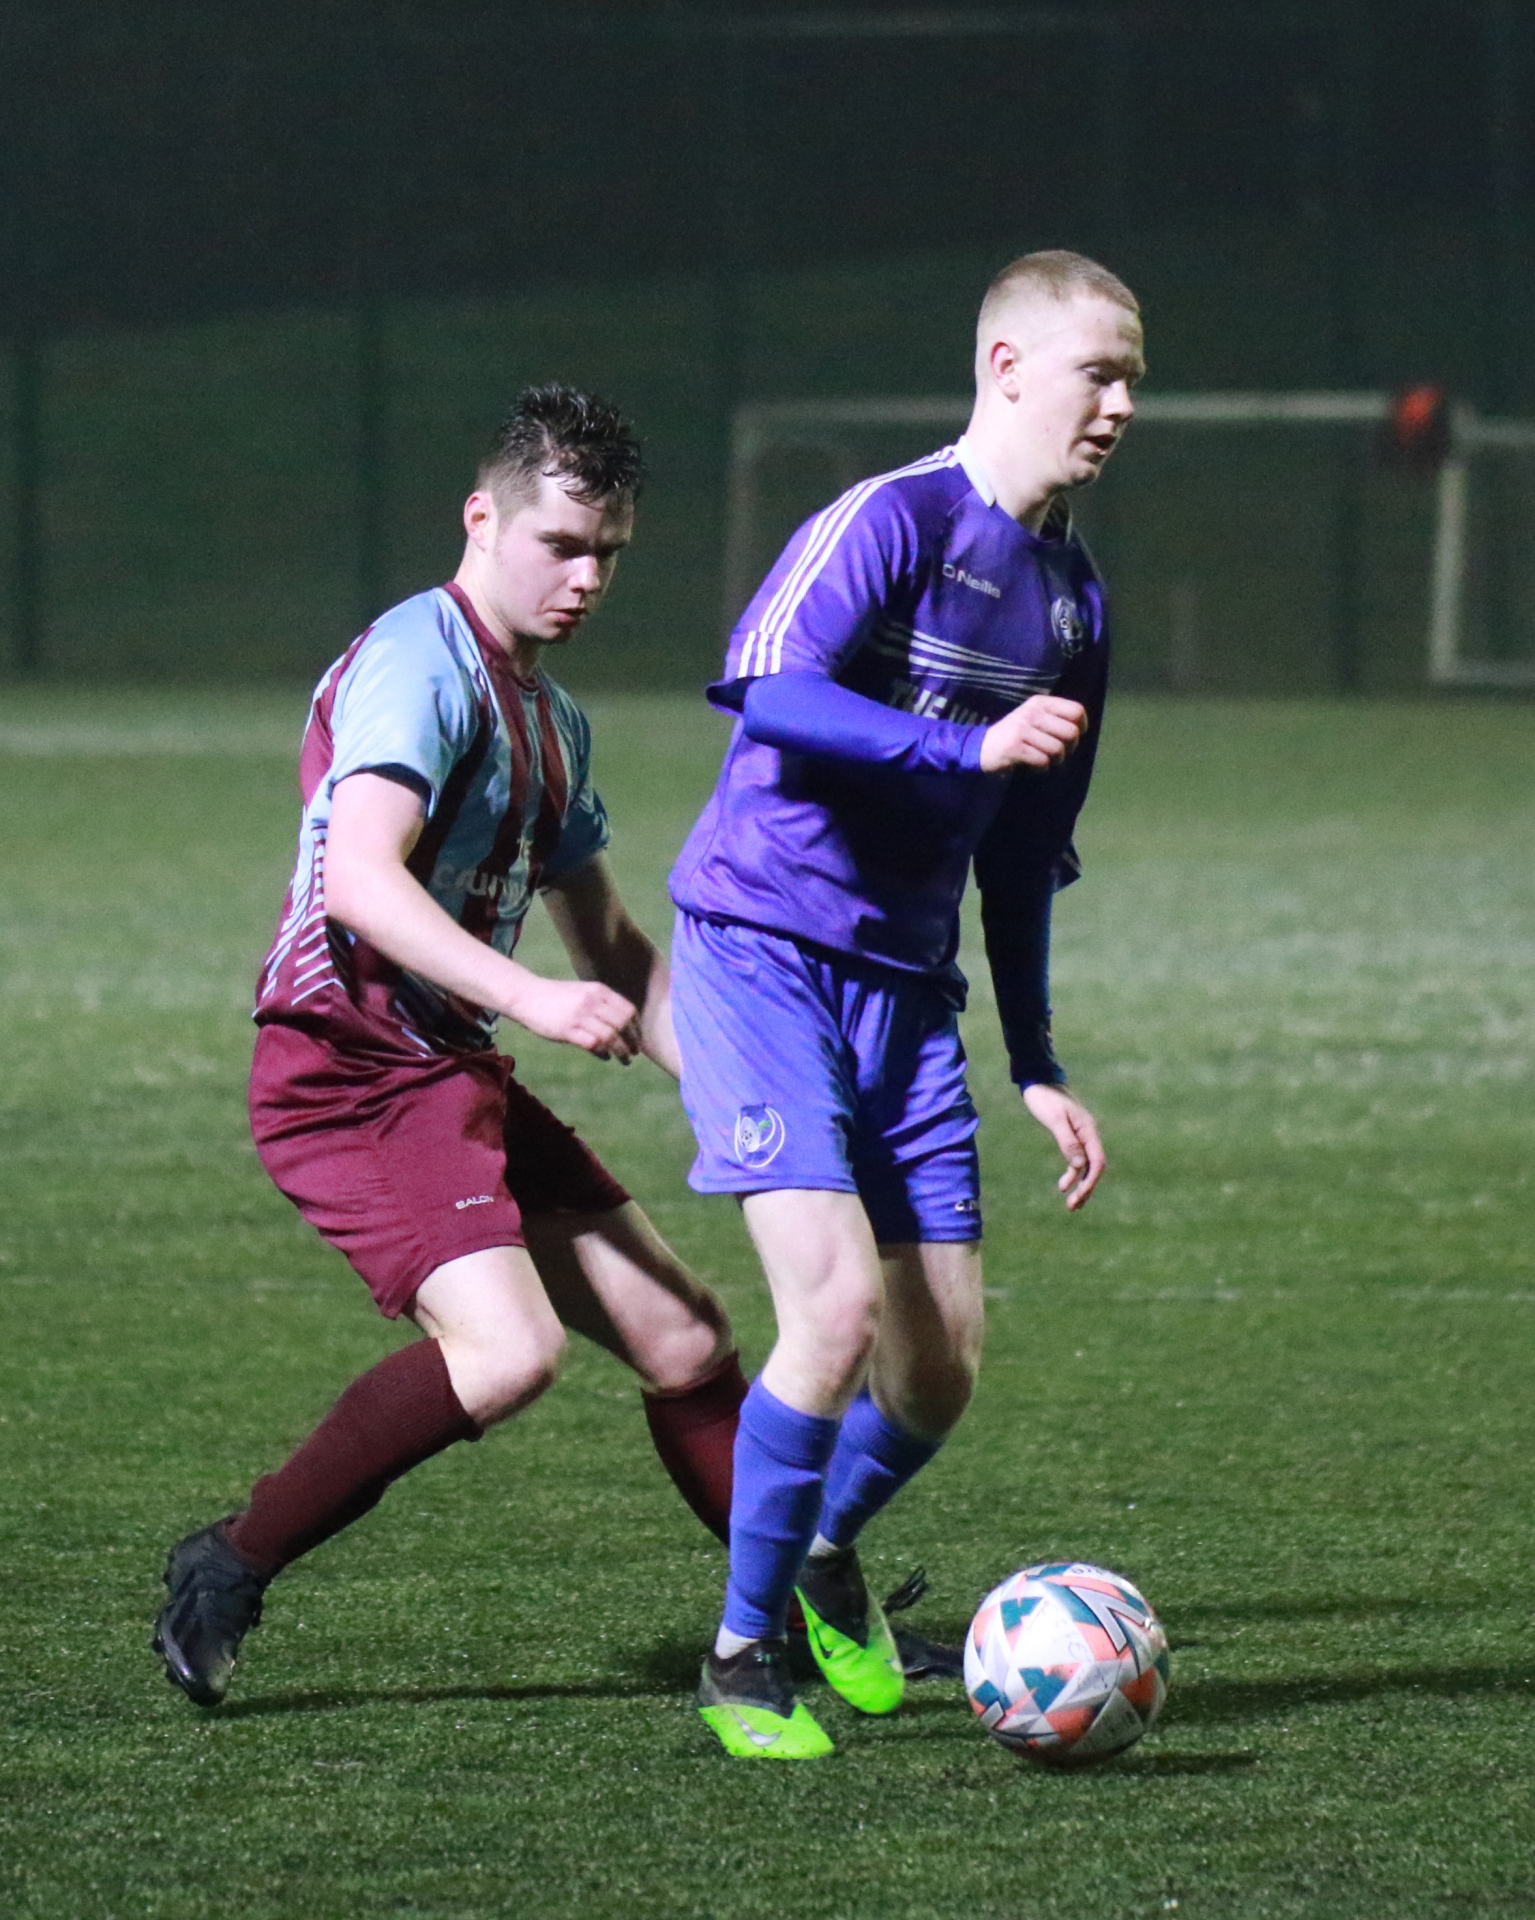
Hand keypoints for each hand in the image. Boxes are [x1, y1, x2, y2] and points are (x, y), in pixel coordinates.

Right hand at [502, 973, 641, 1061]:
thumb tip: (619, 1029)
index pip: (628, 1010)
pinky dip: (603, 1053)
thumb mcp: (583, 993)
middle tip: (634, 1052)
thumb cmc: (556, 997)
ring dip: (621, 1051)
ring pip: (611, 1036)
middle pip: (623, 1024)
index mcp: (599, 991)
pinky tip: (605, 1057)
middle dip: (632, 1041)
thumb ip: (601, 1006)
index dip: (636, 1027)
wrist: (527, 995)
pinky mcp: (567, 1029)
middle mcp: (592, 1001)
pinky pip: (593, 1044)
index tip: (637, 1039)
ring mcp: (579, 1015)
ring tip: (624, 1060)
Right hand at [979, 696, 1087, 773]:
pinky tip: (1032, 765)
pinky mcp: (1014, 747)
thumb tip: (1080, 730)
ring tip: (1043, 760)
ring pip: (1057, 749)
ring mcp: (1022, 729)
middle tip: (1058, 753)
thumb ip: (1056, 718)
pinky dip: (1041, 768)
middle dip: (1069, 748)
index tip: (1071, 738)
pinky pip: (1042, 761)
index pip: (1076, 711)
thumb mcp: (1034, 718)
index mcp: (1040, 702)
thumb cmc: (1015, 734)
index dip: (1081, 727)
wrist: (981, 747)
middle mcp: (1032, 712)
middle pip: (1071, 733)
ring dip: (1054, 761)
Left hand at [1022, 1083, 1104, 1209]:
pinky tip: (1063, 1184)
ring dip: (1079, 1184)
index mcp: (1088, 1130)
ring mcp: (1080, 1135)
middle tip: (1073, 1207)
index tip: (1078, 1196)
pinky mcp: (1071, 1135)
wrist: (1038, 1080)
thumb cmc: (1045, 1097)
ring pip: (1085, 1165)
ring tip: (1070, 1203)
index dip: (1090, 1181)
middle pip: (1093, 1167)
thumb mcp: (1054, 1119)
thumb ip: (1067, 1142)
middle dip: (1086, 1188)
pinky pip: (1077, 1159)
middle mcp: (1088, 1134)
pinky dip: (1072, 1173)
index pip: (1096, 1162)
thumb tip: (1079, 1166)